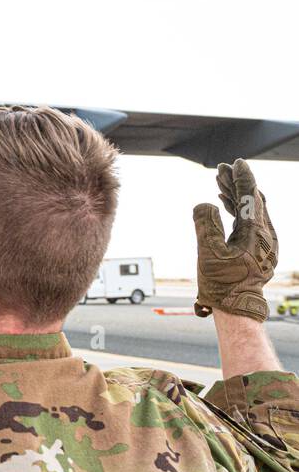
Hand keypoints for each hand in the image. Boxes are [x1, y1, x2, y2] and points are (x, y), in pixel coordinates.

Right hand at [193, 158, 276, 322]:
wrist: (236, 307)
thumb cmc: (222, 284)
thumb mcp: (208, 254)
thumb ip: (206, 225)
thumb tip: (205, 203)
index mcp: (256, 232)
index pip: (250, 197)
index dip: (242, 178)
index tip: (235, 164)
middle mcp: (266, 234)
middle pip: (252, 200)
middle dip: (237, 183)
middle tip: (222, 169)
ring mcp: (265, 242)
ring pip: (251, 210)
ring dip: (235, 196)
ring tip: (219, 183)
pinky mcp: (259, 248)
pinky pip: (250, 221)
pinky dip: (237, 210)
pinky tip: (224, 204)